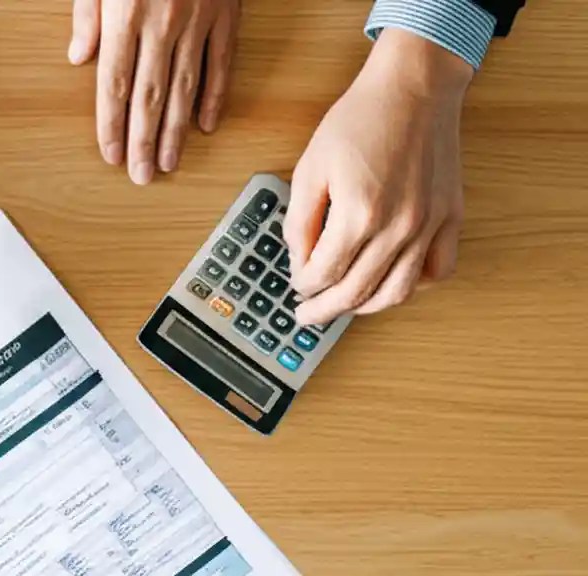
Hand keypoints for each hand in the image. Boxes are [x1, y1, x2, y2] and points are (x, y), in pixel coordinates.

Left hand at [69, 0, 239, 183]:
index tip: (112, 154)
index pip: (115, 83)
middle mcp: (163, 22)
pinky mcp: (225, 13)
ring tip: (168, 161)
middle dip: (144, 141)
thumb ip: (86, 11)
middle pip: (150, 95)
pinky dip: (215, 96)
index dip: (112, 124)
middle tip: (141, 174)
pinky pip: (221, 62)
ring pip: (185, 87)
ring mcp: (198, 19)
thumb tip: (79, 55)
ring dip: (176, 130)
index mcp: (126, 13)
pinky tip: (206, 125)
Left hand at [284, 29, 472, 326]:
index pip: (323, 274)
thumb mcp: (310, 168)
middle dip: (325, 310)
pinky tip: (390, 282)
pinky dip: (413, 287)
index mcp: (359, 214)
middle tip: (307, 315)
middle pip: (356, 292)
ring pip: (397, 293)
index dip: (302, 286)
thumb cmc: (360, 120)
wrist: (413, 89)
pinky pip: (436, 271)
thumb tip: (300, 261)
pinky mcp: (451, 218)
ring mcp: (430, 226)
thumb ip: (300, 222)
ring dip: (365, 307)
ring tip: (344, 305)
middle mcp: (399, 227)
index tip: (295, 285)